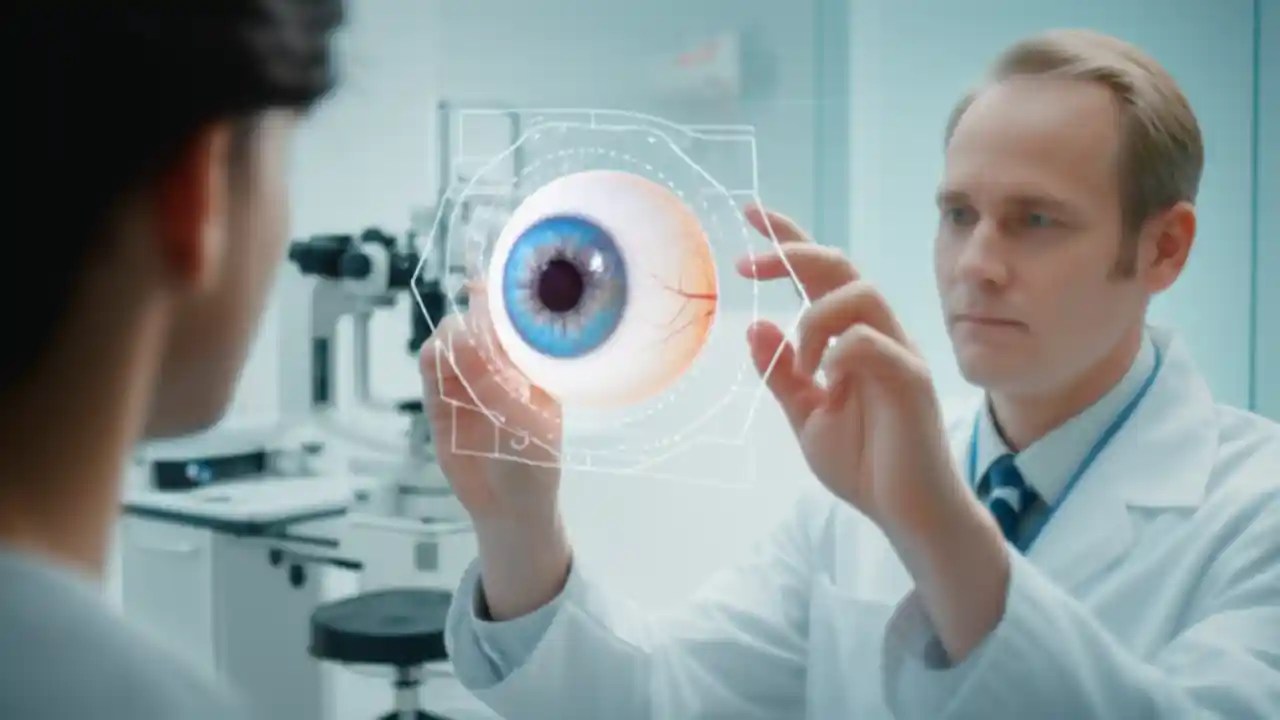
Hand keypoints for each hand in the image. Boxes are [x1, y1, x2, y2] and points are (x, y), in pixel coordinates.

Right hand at [419, 283, 570, 618]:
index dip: (495, 299)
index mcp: (530, 364)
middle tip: (470, 326)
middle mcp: (498, 366)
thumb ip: (496, 381)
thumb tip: (473, 336)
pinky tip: (439, 359)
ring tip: (456, 351)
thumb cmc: (534, 463)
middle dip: (470, 318)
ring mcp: (468, 381)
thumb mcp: (525, 421)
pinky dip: (433, 359)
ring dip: (449, 338)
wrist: (509, 507)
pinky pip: (431, 369)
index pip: (510, 320)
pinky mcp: (441, 400)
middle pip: (475, 323)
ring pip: (448, 341)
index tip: (483, 284)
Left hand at [737, 205, 959, 533]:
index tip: (750, 214)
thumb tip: (754, 326)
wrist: (905, 511)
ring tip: (802, 362)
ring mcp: (898, 353)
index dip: (789, 239)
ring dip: (815, 318)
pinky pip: (874, 343)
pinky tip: (827, 378)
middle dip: (794, 253)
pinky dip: (841, 351)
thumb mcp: (806, 415)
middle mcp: (877, 335)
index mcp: (849, 338)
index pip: (820, 275)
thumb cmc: (864, 462)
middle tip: (750, 262)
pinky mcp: (912, 381)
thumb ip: (781, 372)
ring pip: (861, 295)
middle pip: (842, 266)